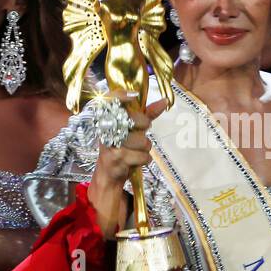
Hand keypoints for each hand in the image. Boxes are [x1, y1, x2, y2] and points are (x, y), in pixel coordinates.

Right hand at [87, 96, 165, 238]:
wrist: (107, 175)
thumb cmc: (122, 148)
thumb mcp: (132, 130)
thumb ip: (147, 114)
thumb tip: (164, 101)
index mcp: (108, 118)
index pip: (111, 100)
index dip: (120, 95)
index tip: (131, 96)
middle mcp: (106, 129)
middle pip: (136, 121)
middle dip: (144, 128)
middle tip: (140, 133)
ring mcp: (111, 144)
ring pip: (143, 141)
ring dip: (144, 149)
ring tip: (135, 151)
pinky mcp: (117, 158)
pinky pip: (143, 156)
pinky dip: (143, 160)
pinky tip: (134, 161)